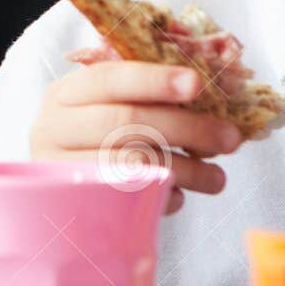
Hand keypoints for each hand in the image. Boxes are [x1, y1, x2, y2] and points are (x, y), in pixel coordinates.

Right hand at [30, 61, 241, 213]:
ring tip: (217, 177)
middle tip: (230, 138)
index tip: (197, 84)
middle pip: (125, 122)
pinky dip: (165, 197)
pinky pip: (132, 202)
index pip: (109, 79)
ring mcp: (63, 170)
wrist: (60, 187)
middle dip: (186, 128)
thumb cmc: (95, 136)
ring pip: (133, 165)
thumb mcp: (105, 106)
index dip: (154, 80)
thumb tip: (216, 91)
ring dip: (187, 170)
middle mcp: (54, 129)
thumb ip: (145, 94)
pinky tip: (180, 194)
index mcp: (65, 94)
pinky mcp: (78, 206)